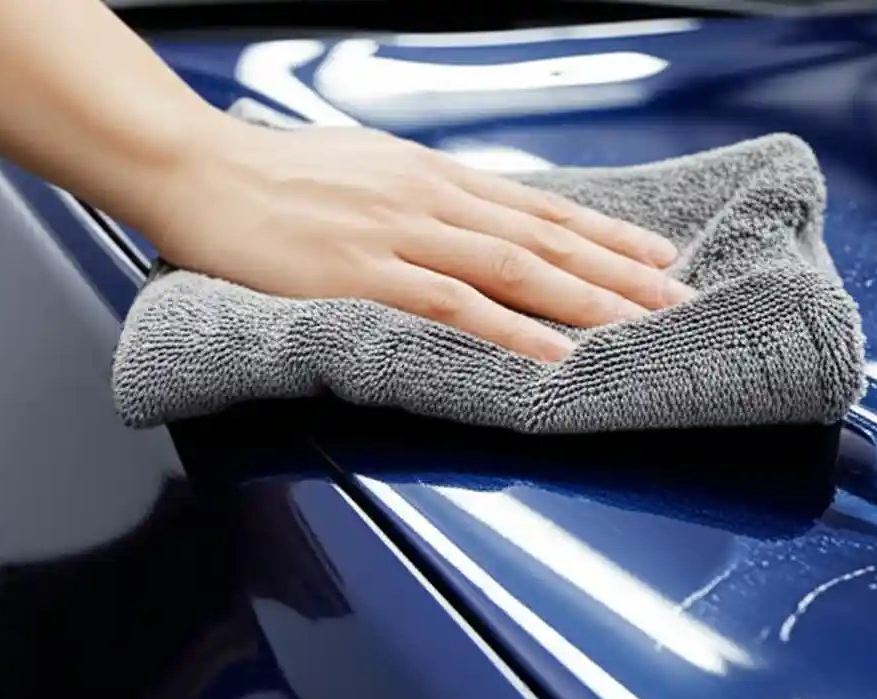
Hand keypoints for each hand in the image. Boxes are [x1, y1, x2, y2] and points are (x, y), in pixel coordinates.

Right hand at [139, 122, 692, 362]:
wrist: (197, 169)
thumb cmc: (277, 175)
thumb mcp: (369, 169)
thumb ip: (427, 196)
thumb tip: (477, 219)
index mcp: (433, 176)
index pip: (540, 207)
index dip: (605, 234)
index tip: (657, 256)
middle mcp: (431, 199)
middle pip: (544, 238)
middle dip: (619, 272)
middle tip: (680, 298)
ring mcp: (399, 235)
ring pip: (514, 269)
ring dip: (586, 300)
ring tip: (643, 326)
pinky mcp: (362, 274)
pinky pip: (452, 305)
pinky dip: (509, 331)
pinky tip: (552, 352)